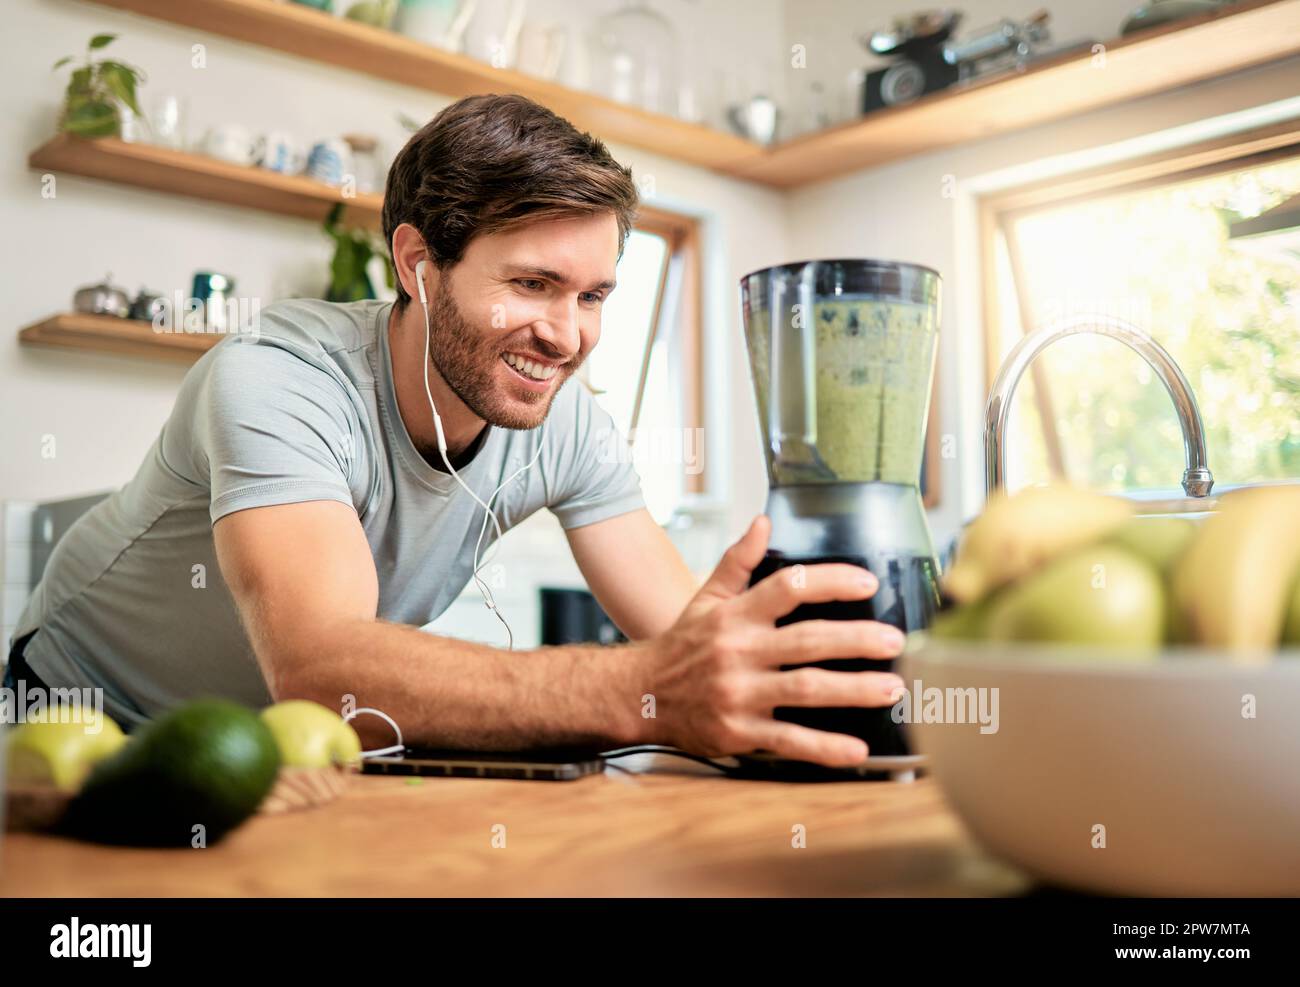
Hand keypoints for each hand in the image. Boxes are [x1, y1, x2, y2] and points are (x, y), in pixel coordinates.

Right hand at [635, 515, 905, 766]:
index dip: (830, 582)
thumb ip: (738, 561)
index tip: (867, 582)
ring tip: (893, 688)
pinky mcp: (740, 731)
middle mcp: (738, 653)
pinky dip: (824, 747)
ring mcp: (740, 694)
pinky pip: (789, 741)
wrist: (640, 696)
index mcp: (735, 616)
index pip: (788, 588)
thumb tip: (764, 523)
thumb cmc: (682, 645)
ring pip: (806, 690)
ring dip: (854, 690)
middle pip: (807, 641)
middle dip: (856, 640)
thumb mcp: (705, 597)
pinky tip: (857, 748)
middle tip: (895, 640)